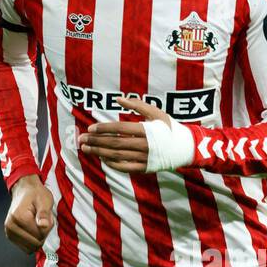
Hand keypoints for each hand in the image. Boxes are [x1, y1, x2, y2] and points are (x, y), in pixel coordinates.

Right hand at [4, 173, 53, 252]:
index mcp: (19, 218)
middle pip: (35, 243)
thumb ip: (44, 214)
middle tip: (42, 219)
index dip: (47, 227)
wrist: (23, 190)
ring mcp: (9, 232)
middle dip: (43, 233)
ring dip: (38, 237)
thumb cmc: (36, 194)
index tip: (46, 216)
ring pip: (31, 247)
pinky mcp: (10, 236)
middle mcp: (11, 226)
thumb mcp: (44, 200)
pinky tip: (32, 228)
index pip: (40, 235)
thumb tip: (43, 225)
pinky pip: (26, 248)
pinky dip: (32, 240)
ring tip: (36, 223)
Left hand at [80, 96, 195, 172]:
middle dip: (96, 141)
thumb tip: (118, 98)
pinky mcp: (145, 168)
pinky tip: (101, 158)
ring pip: (117, 156)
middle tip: (81, 139)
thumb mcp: (156, 112)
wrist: (185, 148)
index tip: (90, 128)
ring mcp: (144, 158)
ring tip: (86, 148)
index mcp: (147, 130)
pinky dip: (111, 163)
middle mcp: (144, 145)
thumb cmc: (169, 127)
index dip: (103, 129)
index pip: (120, 129)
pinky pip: (125, 167)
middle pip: (115, 144)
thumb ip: (137, 105)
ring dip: (99, 152)